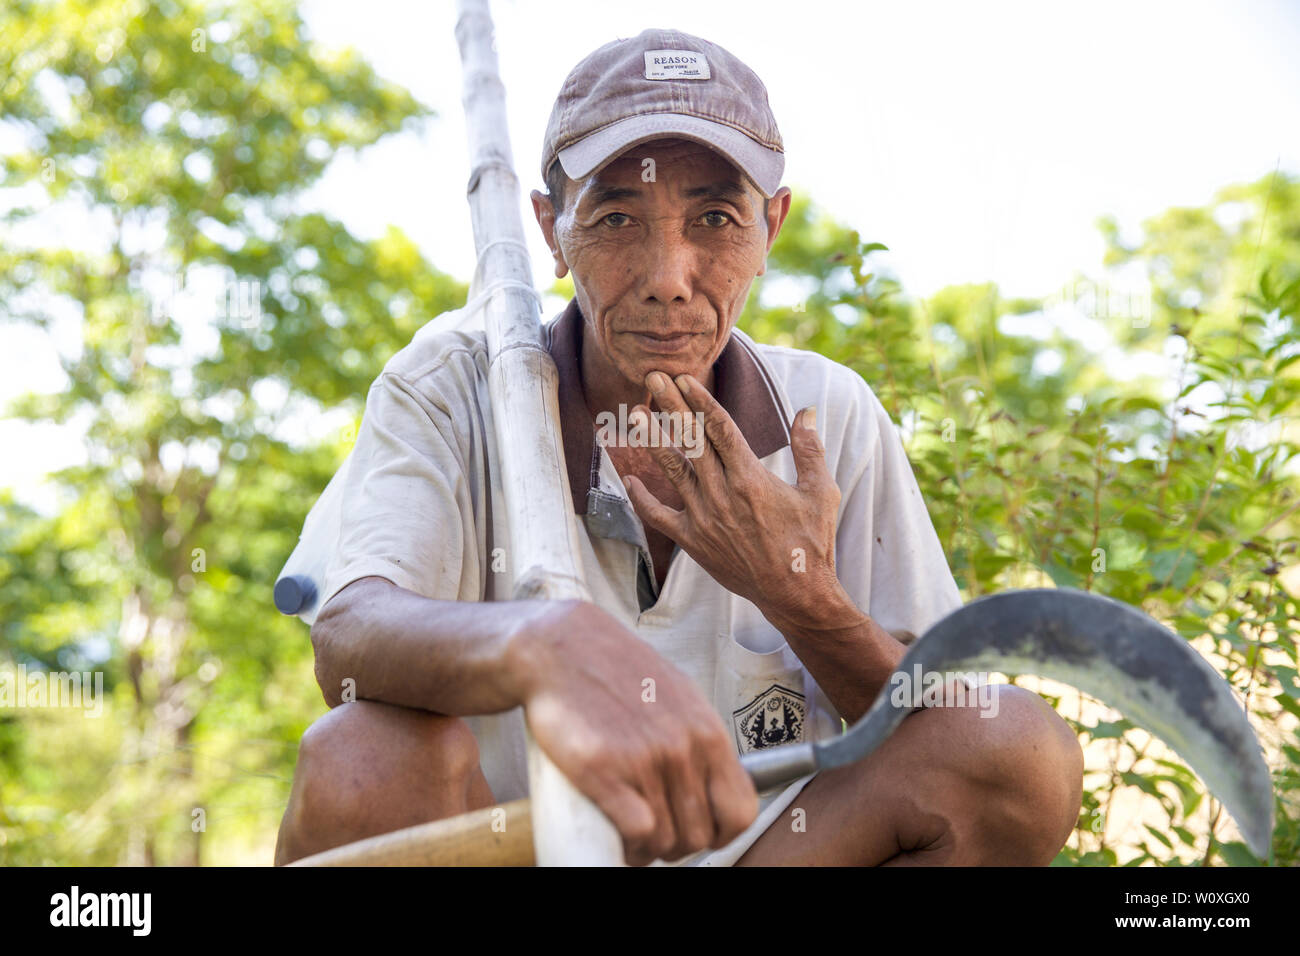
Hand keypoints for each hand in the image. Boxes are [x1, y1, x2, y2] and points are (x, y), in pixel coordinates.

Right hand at [510, 599, 758, 865]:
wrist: (560, 649)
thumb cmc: (615, 671)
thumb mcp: (677, 696)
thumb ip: (697, 738)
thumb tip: (711, 783)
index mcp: (707, 731)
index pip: (740, 810)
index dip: (722, 833)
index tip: (704, 834)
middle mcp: (682, 747)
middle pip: (699, 835)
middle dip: (678, 845)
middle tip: (657, 835)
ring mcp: (643, 759)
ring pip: (665, 840)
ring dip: (649, 849)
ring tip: (633, 836)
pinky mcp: (603, 770)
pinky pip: (635, 832)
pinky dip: (628, 846)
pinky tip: (618, 837)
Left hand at [623, 371, 848, 630]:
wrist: (795, 593)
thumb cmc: (812, 542)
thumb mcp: (821, 492)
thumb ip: (810, 449)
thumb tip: (807, 411)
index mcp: (751, 478)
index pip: (719, 428)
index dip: (700, 400)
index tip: (683, 379)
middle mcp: (722, 494)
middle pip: (691, 440)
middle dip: (671, 405)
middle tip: (653, 377)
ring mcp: (704, 518)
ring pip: (672, 471)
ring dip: (653, 440)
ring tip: (635, 414)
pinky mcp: (693, 542)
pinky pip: (659, 516)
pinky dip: (642, 498)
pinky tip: (629, 478)